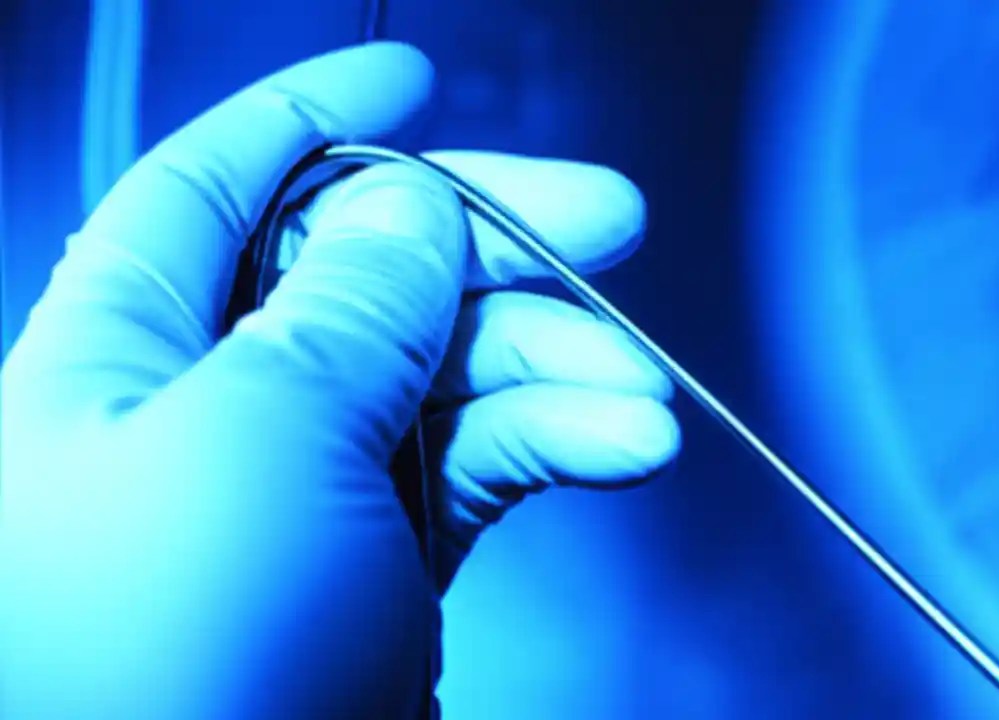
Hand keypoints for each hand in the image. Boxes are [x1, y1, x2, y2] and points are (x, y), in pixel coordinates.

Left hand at [0, 43, 679, 718]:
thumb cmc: (163, 670)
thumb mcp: (251, 445)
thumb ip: (339, 308)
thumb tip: (402, 203)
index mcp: (120, 357)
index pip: (214, 189)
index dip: (312, 117)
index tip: (413, 73)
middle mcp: (207, 414)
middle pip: (362, 272)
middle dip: (486, 240)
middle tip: (610, 218)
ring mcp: (300, 495)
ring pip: (442, 376)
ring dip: (551, 371)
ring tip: (639, 402)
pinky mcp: (379, 572)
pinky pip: (475, 468)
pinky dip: (553, 448)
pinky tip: (620, 448)